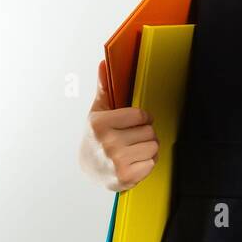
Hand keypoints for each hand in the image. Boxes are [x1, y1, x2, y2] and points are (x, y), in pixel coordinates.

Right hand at [85, 60, 156, 190]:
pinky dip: (146, 164)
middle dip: (144, 134)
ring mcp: (116, 161)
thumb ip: (105, 88)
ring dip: (146, 149)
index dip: (141, 118)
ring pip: (153, 147)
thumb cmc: (96, 137)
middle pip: (150, 132)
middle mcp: (107, 143)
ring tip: (131, 150)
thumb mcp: (98, 111)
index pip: (141, 115)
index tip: (131, 123)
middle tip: (130, 138)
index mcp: (99, 124)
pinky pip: (152, 163)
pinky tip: (132, 162)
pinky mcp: (125, 177)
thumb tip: (104, 64)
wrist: (88, 167)